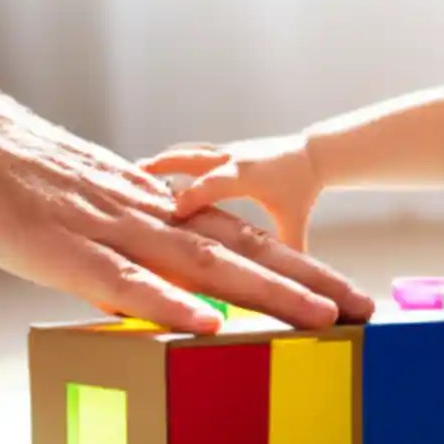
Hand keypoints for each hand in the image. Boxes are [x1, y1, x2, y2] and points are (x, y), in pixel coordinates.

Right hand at [0, 86, 373, 333]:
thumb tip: (146, 272)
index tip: (336, 288)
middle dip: (307, 281)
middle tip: (364, 307)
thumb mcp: (78, 202)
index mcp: (148, 206)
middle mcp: (145, 216)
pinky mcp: (65, 251)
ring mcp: (109, 231)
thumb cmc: (3, 173)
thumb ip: (119, 232)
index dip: (290, 263)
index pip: (234, 235)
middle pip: (241, 250)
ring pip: (203, 265)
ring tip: (322, 317)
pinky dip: (172, 302)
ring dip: (267, 293)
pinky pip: (125, 281)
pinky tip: (212, 325)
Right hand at [138, 134, 321, 250]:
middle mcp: (231, 160)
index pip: (215, 182)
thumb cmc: (301, 188)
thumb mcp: (292, 220)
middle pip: (191, 159)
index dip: (194, 196)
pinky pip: (187, 157)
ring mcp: (223, 153)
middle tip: (133, 177)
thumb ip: (285, 249)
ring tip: (131, 176)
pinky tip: (144, 178)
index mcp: (246, 175)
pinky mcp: (218, 154)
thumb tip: (279, 290)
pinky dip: (165, 166)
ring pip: (185, 154)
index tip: (172, 212)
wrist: (312, 154)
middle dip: (162, 167)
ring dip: (159, 165)